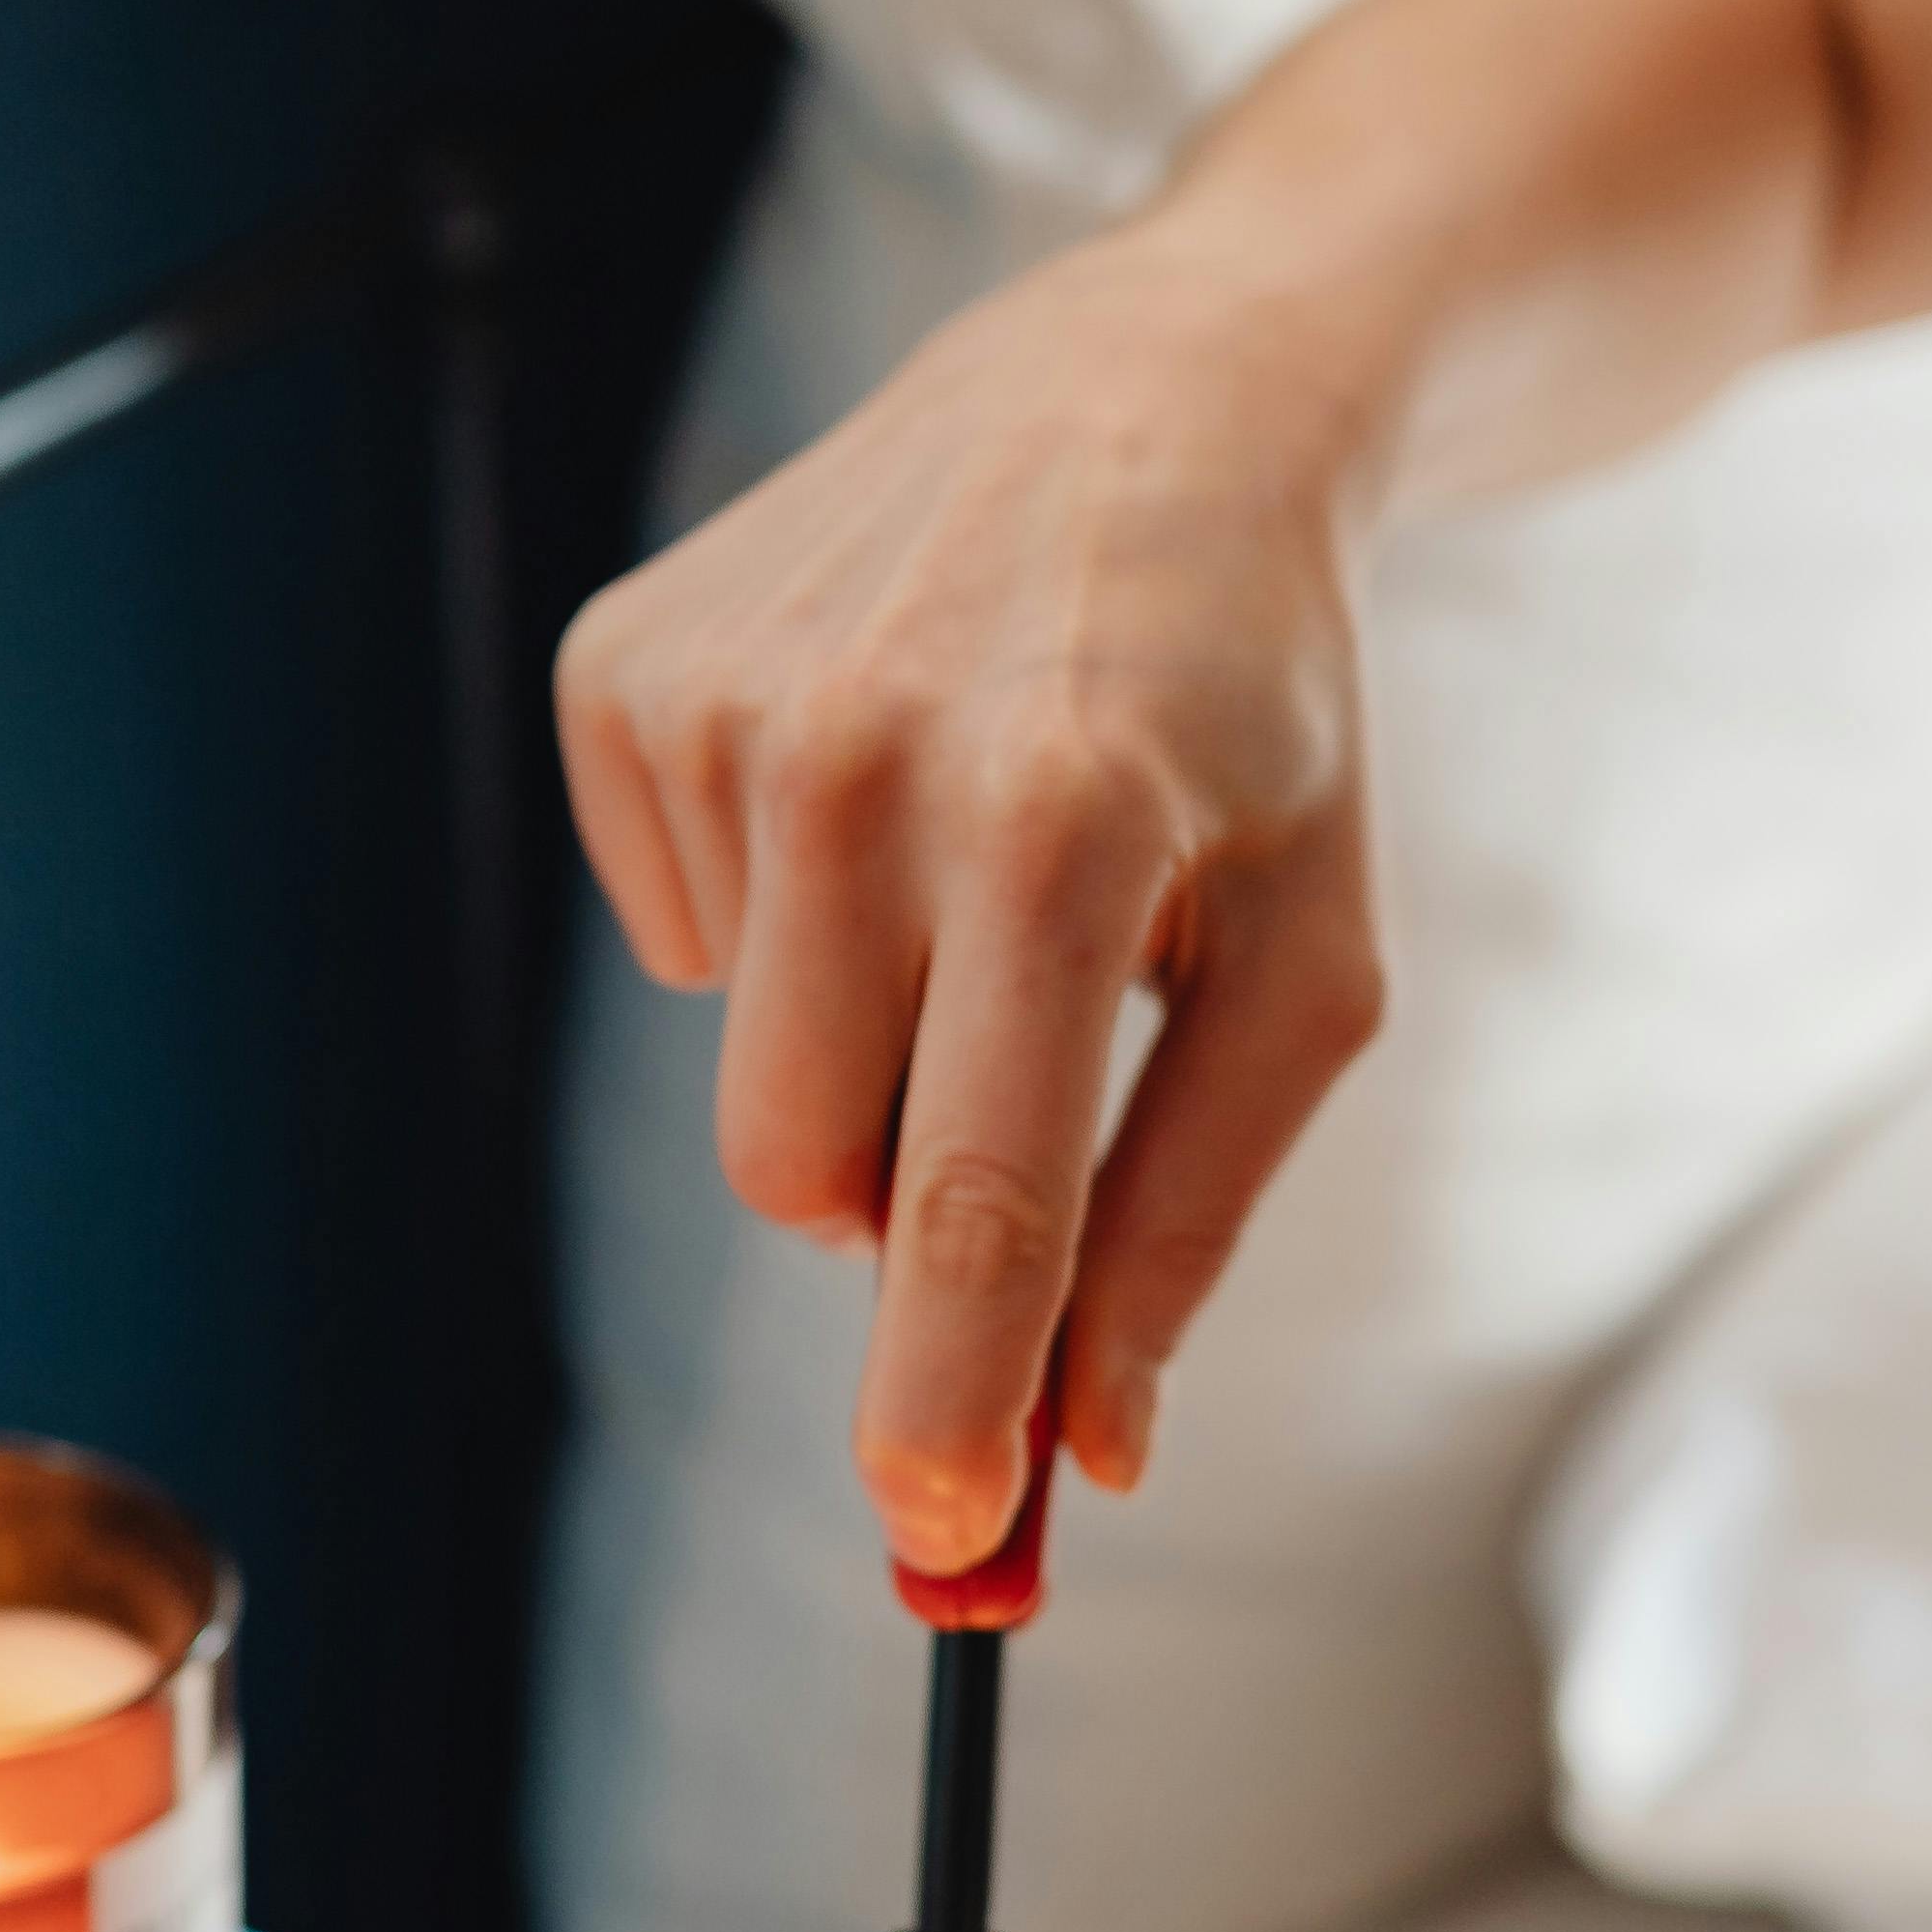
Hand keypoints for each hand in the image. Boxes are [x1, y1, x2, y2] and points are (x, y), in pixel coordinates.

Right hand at [552, 221, 1388, 1579]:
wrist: (1149, 401)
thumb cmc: (1251, 704)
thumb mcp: (1306, 953)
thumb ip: (1191, 1212)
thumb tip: (1081, 1451)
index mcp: (1065, 823)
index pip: (977, 1184)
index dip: (949, 1387)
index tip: (941, 1530)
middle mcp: (867, 752)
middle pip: (805, 1171)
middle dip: (904, 1205)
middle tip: (1021, 1072)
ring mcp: (725, 699)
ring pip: (742, 1065)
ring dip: (858, 1035)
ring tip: (970, 861)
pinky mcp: (624, 666)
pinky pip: (674, 935)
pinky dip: (774, 915)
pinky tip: (872, 777)